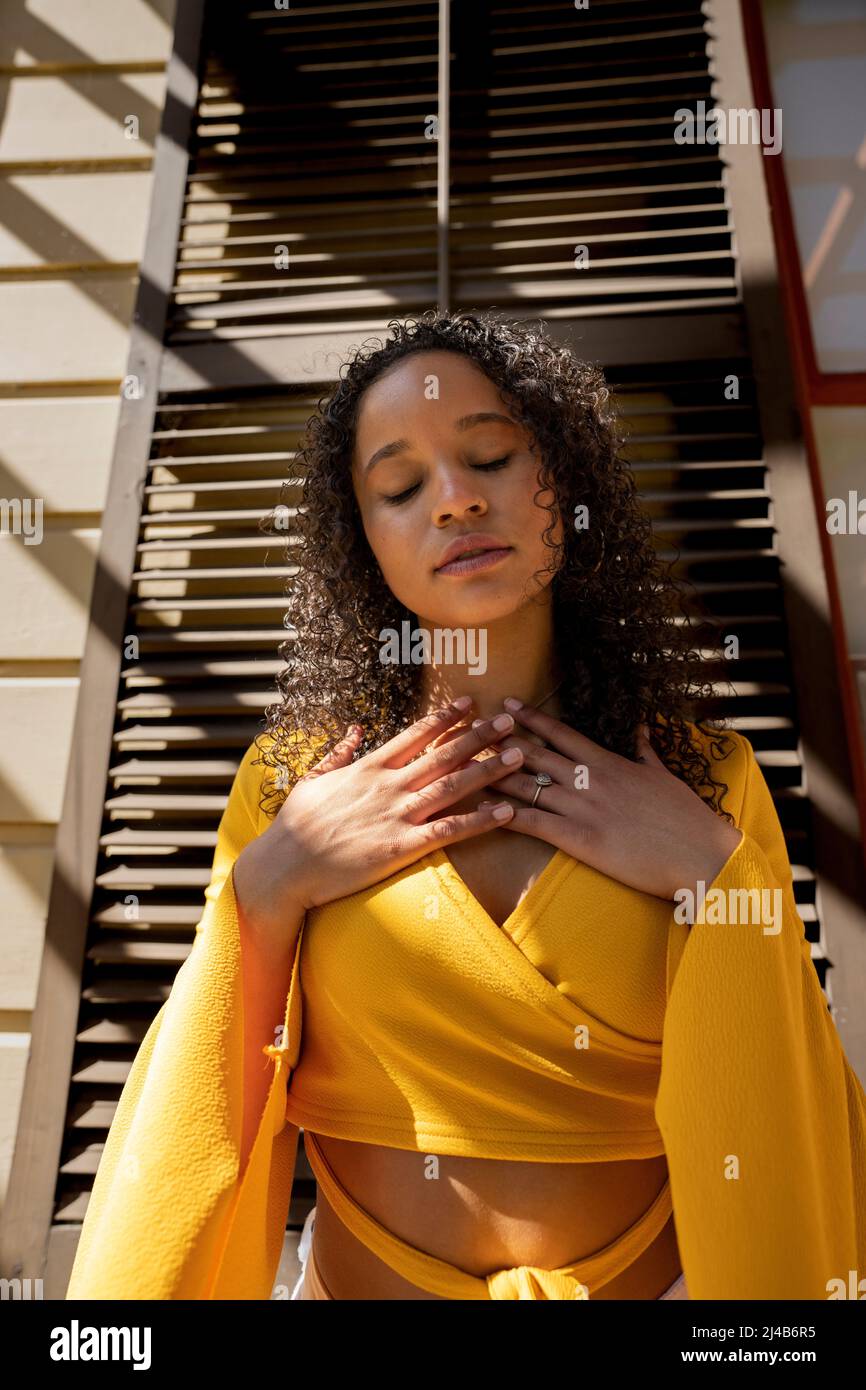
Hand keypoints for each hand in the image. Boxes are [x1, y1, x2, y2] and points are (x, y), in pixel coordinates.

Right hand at [265, 699, 525, 913]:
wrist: (283, 867)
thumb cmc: (293, 826)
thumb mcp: (312, 779)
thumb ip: (337, 752)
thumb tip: (354, 729)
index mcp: (368, 768)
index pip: (415, 735)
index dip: (446, 718)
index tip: (471, 702)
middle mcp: (387, 786)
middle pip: (442, 754)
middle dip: (479, 736)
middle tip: (510, 721)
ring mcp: (395, 815)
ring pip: (452, 786)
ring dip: (488, 769)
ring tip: (518, 756)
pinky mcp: (401, 847)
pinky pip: (448, 830)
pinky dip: (479, 820)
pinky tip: (505, 812)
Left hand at [484, 699, 742, 901]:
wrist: (701, 853)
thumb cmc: (687, 818)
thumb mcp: (664, 776)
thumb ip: (646, 752)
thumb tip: (643, 729)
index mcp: (609, 763)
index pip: (561, 733)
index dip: (531, 719)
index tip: (506, 704)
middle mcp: (590, 780)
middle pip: (534, 754)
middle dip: (499, 742)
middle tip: (469, 729)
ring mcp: (583, 808)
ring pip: (527, 786)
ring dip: (493, 776)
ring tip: (463, 766)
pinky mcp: (580, 839)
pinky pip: (533, 823)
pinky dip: (504, 816)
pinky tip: (482, 812)